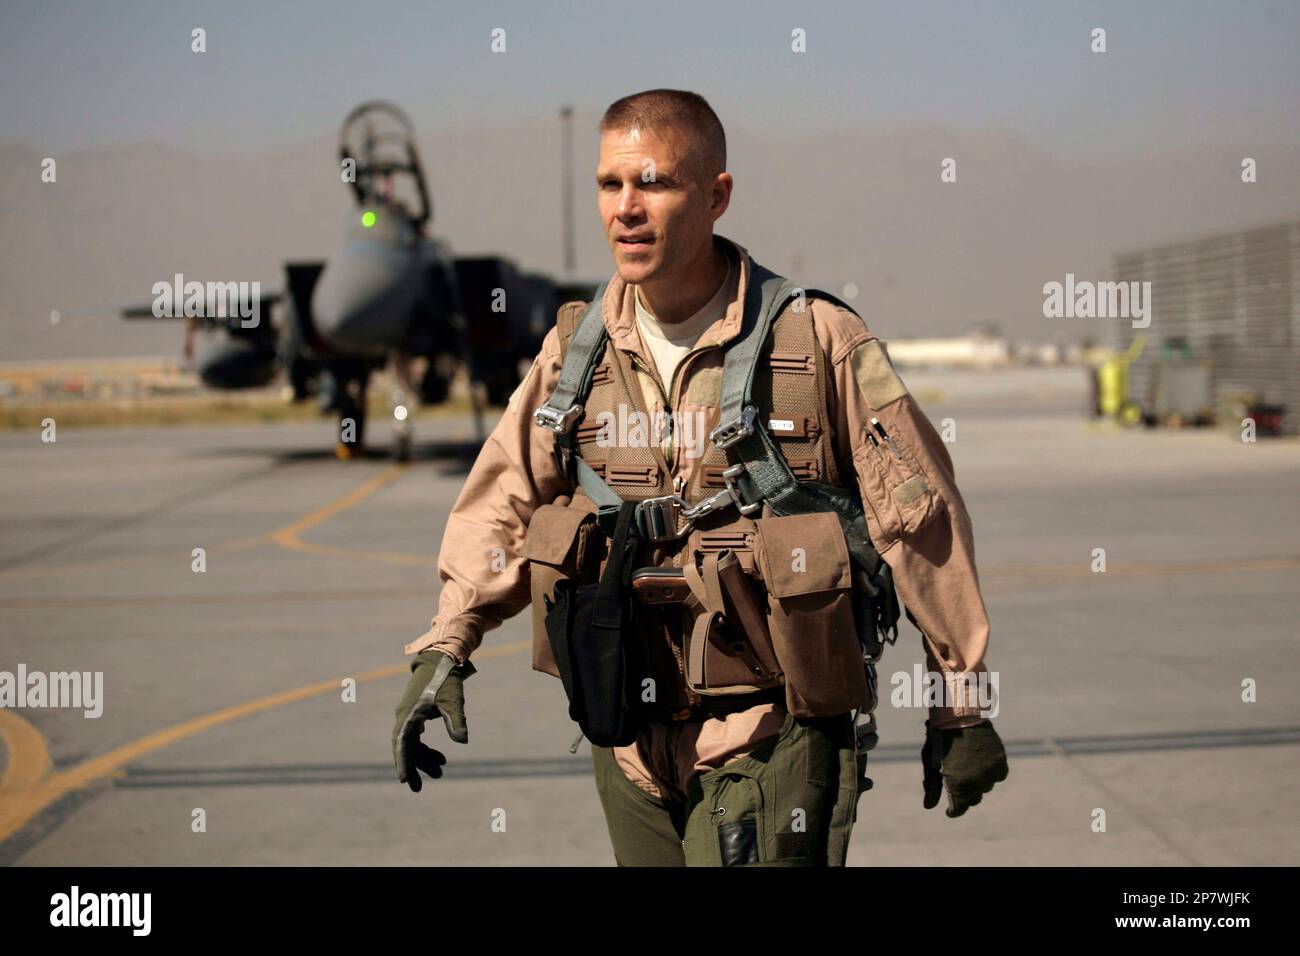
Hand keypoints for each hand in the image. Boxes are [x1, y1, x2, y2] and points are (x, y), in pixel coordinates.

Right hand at [392, 649, 475, 792]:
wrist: (443, 659)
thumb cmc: (447, 680)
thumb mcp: (454, 701)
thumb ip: (457, 721)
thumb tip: (463, 741)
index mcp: (409, 714)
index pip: (402, 744)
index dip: (403, 763)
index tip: (403, 780)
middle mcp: (404, 716)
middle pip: (405, 748)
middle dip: (412, 767)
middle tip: (419, 788)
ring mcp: (408, 715)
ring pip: (411, 743)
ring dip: (423, 758)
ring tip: (441, 770)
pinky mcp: (415, 713)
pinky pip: (415, 736)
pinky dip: (425, 748)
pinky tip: (438, 757)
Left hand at [921, 719, 1007, 817]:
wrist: (959, 716)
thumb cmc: (941, 740)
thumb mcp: (931, 764)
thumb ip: (932, 787)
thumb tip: (928, 807)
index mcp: (958, 787)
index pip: (959, 809)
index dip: (954, 811)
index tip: (950, 810)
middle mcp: (977, 784)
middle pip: (974, 798)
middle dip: (966, 794)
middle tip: (959, 782)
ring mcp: (990, 773)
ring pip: (986, 787)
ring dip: (979, 783)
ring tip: (968, 768)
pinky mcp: (1000, 762)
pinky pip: (998, 775)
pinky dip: (991, 773)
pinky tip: (982, 763)